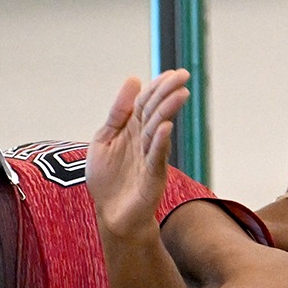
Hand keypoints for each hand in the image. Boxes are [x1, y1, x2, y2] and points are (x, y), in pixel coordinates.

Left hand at [87, 69, 189, 238]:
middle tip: (183, 75)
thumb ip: (117, 112)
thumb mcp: (104, 138)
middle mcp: (144, 140)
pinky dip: (161, 142)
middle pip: (156, 112)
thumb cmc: (108, 179)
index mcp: (132, 129)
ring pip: (159, 130)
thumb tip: (134, 79)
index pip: (146, 102)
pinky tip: (165, 127)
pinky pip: (157, 157)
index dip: (157, 87)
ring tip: (180, 94)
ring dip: (168, 112)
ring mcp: (150, 157)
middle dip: (168, 93)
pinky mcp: (152, 176)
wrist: (112, 215)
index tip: (170, 72)